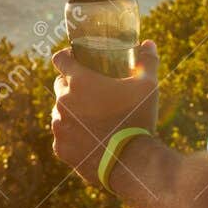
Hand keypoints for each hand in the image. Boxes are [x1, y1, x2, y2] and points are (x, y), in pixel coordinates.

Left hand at [50, 41, 159, 187]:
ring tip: (92, 117)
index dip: (67, 57)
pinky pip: (62, 136)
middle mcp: (63, 101)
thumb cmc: (138, 119)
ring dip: (71, 111)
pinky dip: (72, 135)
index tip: (75, 59)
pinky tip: (88, 139)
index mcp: (79, 81)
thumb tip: (148, 43)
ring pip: (60, 111)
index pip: (60, 59)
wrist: (131, 163)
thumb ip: (146, 61)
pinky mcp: (60, 148)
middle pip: (60, 85)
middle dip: (71, 85)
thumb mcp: (148, 87)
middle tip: (91, 92)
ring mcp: (59, 126)